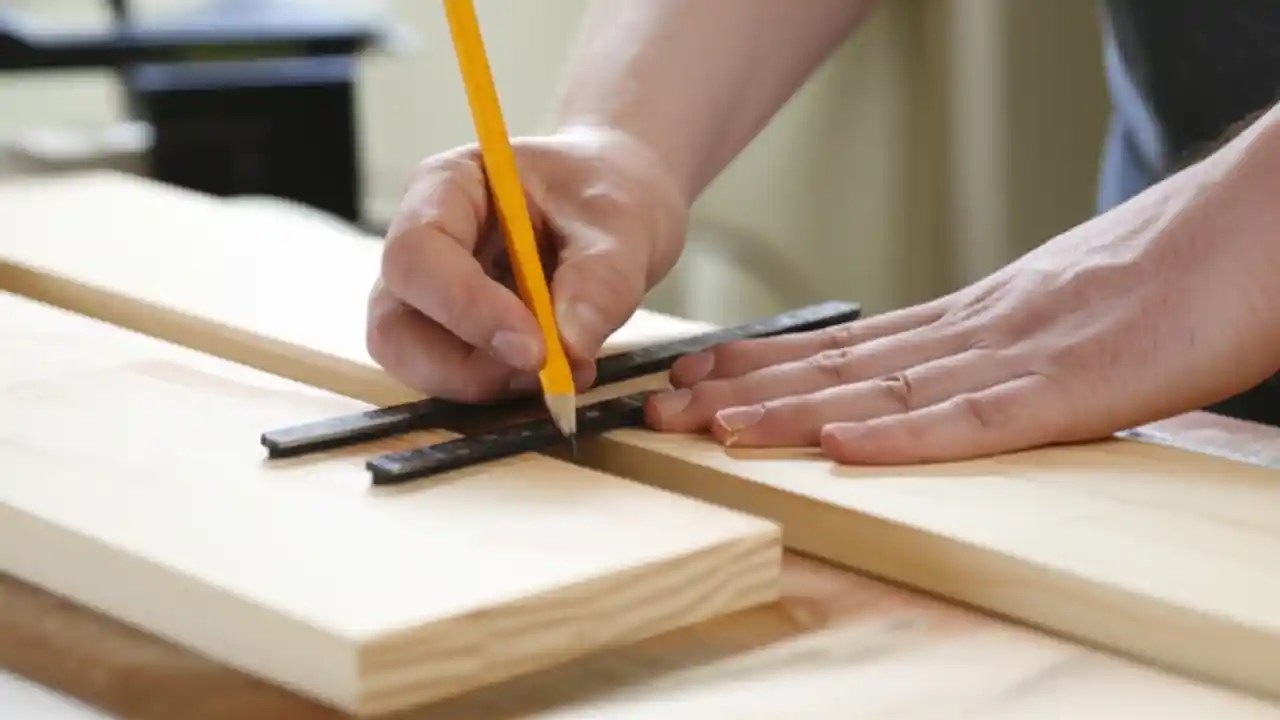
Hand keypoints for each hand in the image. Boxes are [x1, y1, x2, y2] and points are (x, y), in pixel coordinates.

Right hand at [367, 127, 687, 401]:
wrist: (623, 208)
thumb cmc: (609, 193)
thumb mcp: (622, 224)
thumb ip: (600, 281)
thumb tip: (569, 351)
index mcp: (447, 187)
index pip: (418, 253)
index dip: (463, 307)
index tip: (534, 348)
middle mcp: (423, 246)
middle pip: (394, 324)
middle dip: (463, 366)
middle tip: (543, 373)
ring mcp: (429, 298)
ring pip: (416, 363)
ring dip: (486, 383)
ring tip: (562, 369)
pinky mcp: (454, 339)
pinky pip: (454, 379)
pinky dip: (503, 389)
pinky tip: (558, 370)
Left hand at [644, 154, 1279, 463]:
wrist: (1261, 227)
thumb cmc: (1176, 271)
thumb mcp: (1066, 314)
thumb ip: (1001, 350)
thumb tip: (941, 380)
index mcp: (978, 319)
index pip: (852, 350)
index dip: (768, 367)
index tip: (699, 376)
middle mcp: (980, 332)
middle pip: (845, 369)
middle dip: (747, 390)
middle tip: (663, 407)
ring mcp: (1023, 355)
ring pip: (888, 390)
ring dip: (795, 412)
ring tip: (713, 425)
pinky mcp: (1078, 384)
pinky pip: (979, 419)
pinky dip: (908, 437)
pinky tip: (841, 447)